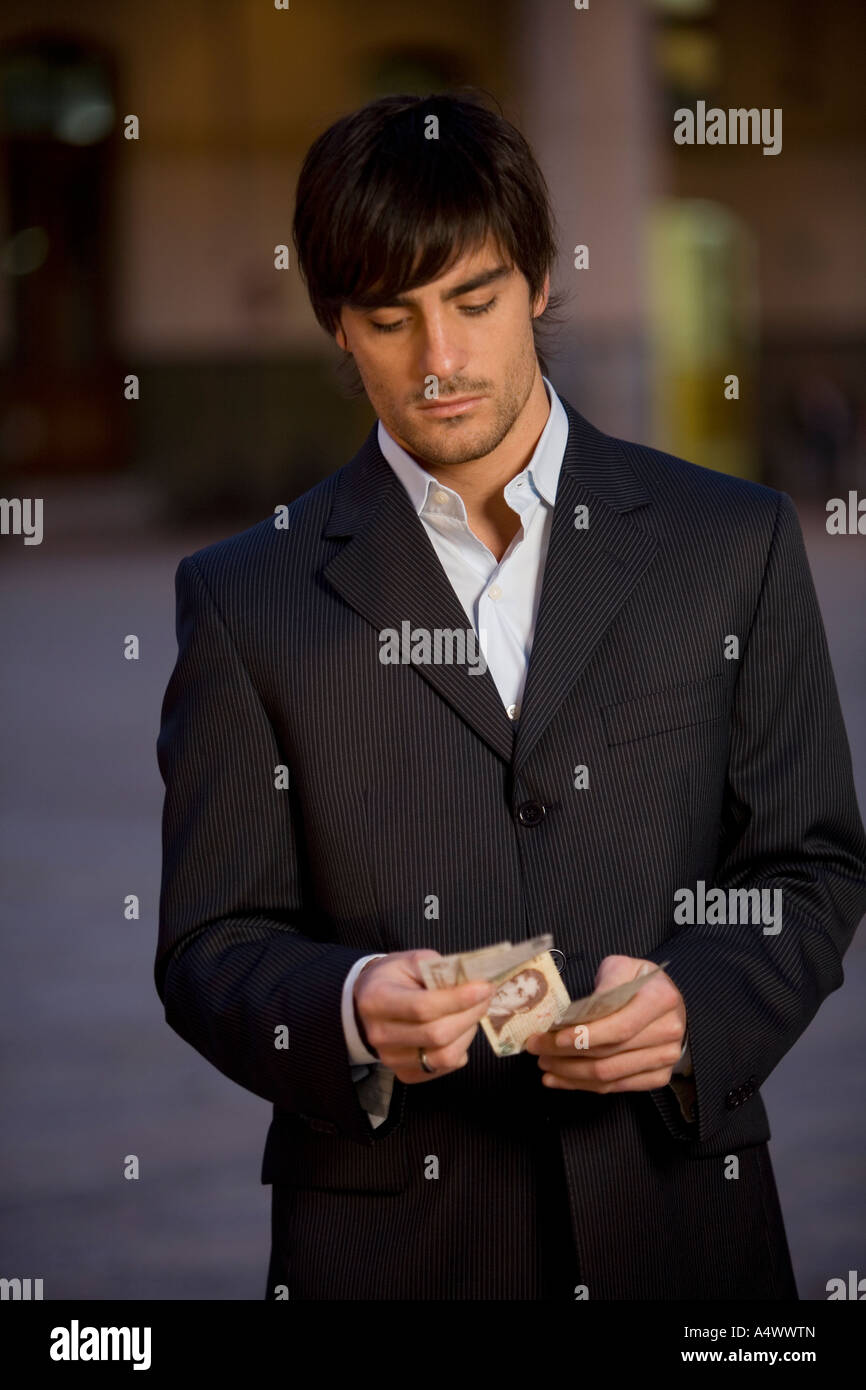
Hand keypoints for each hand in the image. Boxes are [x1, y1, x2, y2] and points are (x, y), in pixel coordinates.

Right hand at [354, 950, 494, 1084]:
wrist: (368, 1003)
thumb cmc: (394, 978)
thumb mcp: (411, 960)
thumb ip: (439, 968)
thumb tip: (472, 981)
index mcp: (377, 1000)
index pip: (423, 1007)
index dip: (459, 999)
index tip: (484, 987)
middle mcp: (380, 1034)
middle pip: (437, 1034)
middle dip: (470, 1014)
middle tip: (485, 996)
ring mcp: (391, 1058)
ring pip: (444, 1055)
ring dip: (468, 1032)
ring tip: (472, 1012)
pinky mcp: (405, 1073)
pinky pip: (444, 1067)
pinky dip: (460, 1047)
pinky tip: (458, 1029)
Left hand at [525, 954, 686, 1092]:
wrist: (668, 1002)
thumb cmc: (639, 981)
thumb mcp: (622, 967)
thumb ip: (602, 985)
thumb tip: (574, 1013)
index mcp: (660, 1000)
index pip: (619, 1026)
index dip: (584, 1036)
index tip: (553, 1036)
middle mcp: (667, 1032)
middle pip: (608, 1054)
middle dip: (565, 1054)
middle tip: (536, 1048)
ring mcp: (665, 1058)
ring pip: (608, 1076)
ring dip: (569, 1073)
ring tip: (544, 1064)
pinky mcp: (658, 1077)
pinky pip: (615, 1087)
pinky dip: (583, 1086)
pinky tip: (561, 1078)